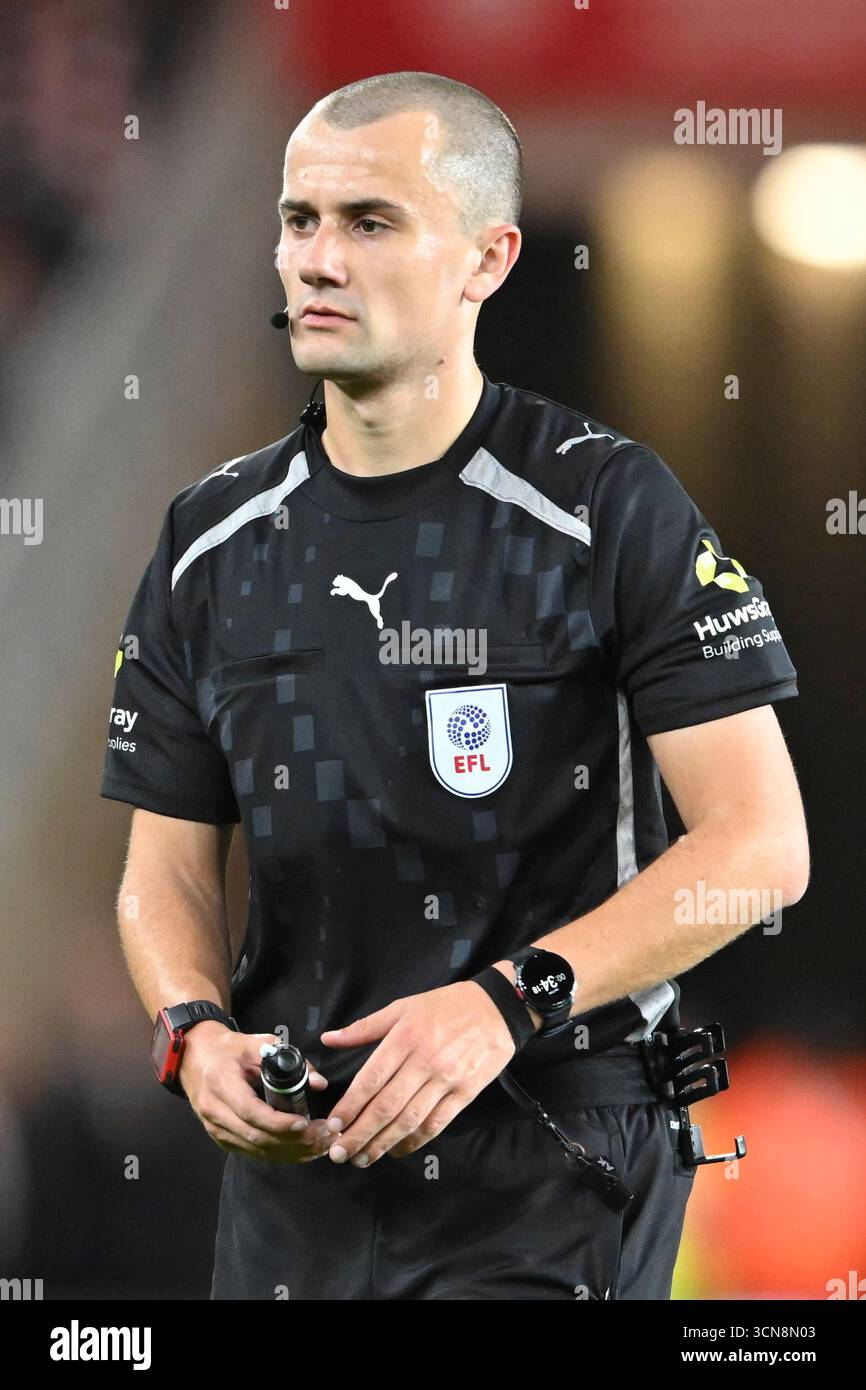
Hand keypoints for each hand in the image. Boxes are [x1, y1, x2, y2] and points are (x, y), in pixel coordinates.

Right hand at [180, 1022, 341, 1162]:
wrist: (195, 1059)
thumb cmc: (227, 1050)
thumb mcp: (255, 1044)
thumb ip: (287, 1059)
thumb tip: (319, 1082)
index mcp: (221, 1084)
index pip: (250, 1111)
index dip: (278, 1122)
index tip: (304, 1123)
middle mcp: (215, 1111)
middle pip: (255, 1136)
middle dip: (292, 1141)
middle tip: (323, 1136)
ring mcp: (215, 1129)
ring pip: (255, 1150)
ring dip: (290, 1152)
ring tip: (319, 1146)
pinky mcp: (221, 1139)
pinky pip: (252, 1153)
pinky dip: (278, 1155)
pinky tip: (302, 1152)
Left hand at [317, 980, 517, 1165]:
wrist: (497, 1009)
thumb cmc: (446, 1006)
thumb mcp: (403, 1007)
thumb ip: (364, 1027)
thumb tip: (328, 1039)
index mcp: (405, 1038)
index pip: (371, 1079)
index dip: (351, 1105)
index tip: (333, 1125)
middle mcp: (424, 1062)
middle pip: (387, 1106)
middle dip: (360, 1134)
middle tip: (340, 1153)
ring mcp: (447, 1080)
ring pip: (410, 1120)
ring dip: (383, 1143)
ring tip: (362, 1158)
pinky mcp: (465, 1094)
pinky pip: (436, 1123)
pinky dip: (415, 1141)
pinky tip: (397, 1150)